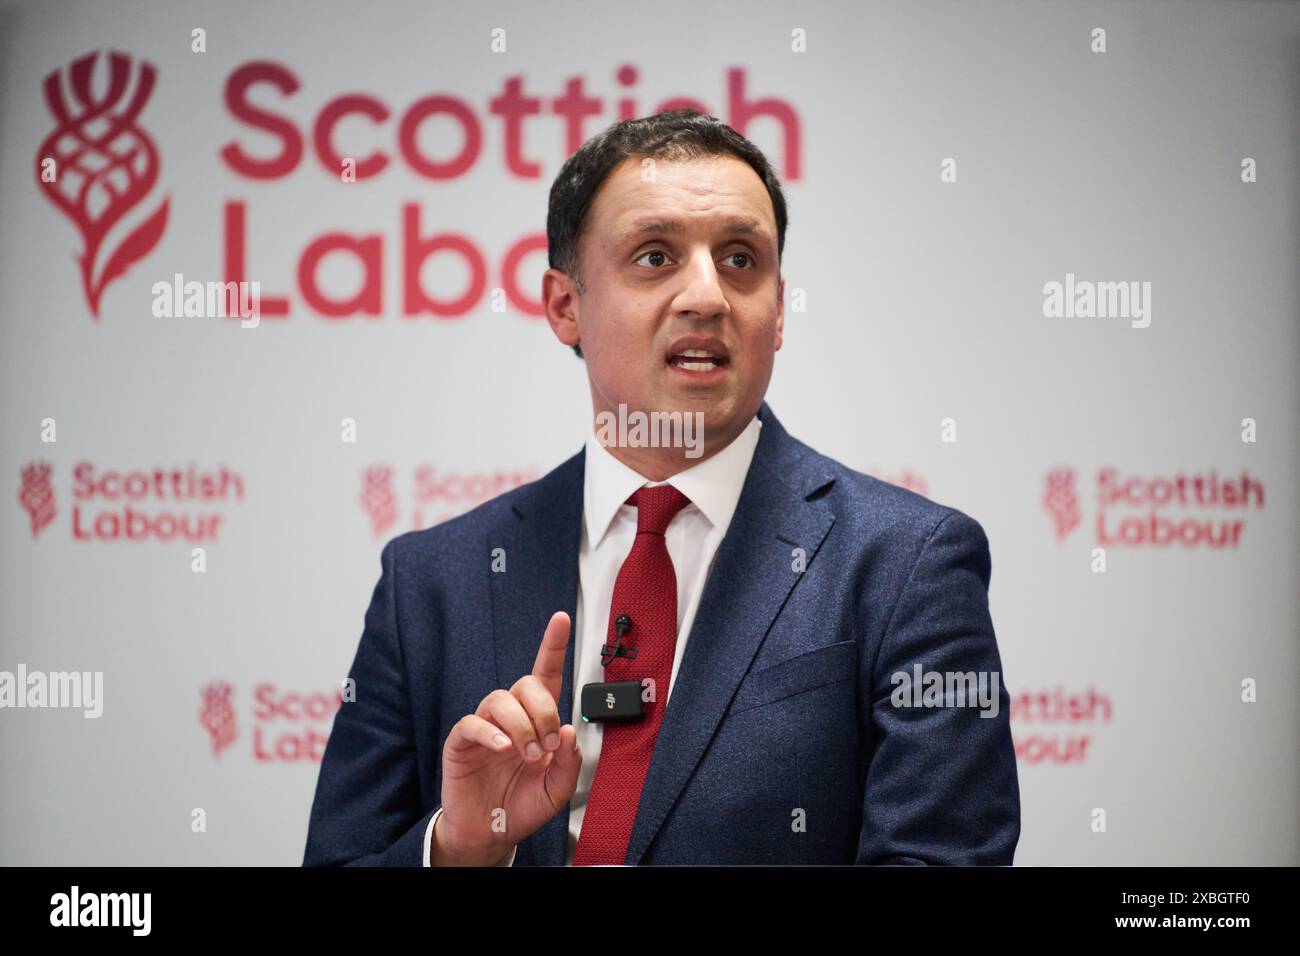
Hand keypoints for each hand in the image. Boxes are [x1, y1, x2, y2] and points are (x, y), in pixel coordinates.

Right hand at [431, 611, 581, 864]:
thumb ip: (570, 762)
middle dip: (543, 710)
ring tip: (528, 755)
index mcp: (537, 721)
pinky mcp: (461, 742)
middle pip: (526, 683)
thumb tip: (568, 729)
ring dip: (521, 725)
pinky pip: (472, 723)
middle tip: (547, 745)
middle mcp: (511, 717)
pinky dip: (490, 733)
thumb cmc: (522, 805)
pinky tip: (502, 748)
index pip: (546, 674)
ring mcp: (485, 727)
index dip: (552, 645)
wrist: (491, 833)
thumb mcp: (558, 789)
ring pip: (500, 699)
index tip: (560, 619)